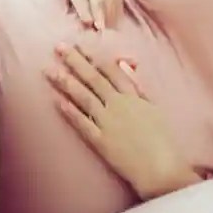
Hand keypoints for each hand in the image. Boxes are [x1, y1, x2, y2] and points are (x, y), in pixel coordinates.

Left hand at [24, 0, 122, 30]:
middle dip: (98, 14)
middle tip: (99, 30)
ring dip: (108, 17)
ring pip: (108, 2)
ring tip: (108, 33)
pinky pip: (117, 2)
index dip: (84, 8)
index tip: (87, 22)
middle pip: (96, 0)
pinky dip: (116, 14)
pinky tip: (114, 28)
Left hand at [44, 42, 201, 200]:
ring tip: (50, 70)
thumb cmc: (163, 140)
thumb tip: (125, 66)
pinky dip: (70, 112)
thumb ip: (139, 87)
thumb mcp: (154, 108)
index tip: (80, 44)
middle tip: (59, 47)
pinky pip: (82, 123)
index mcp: (133, 97)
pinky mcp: (100, 141)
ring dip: (66, 83)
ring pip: (84, 98)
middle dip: (75, 62)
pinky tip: (57, 100)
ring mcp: (107, 123)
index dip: (94, 56)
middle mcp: (118, 105)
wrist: (161, 169)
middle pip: (93, 79)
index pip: (110, 70)